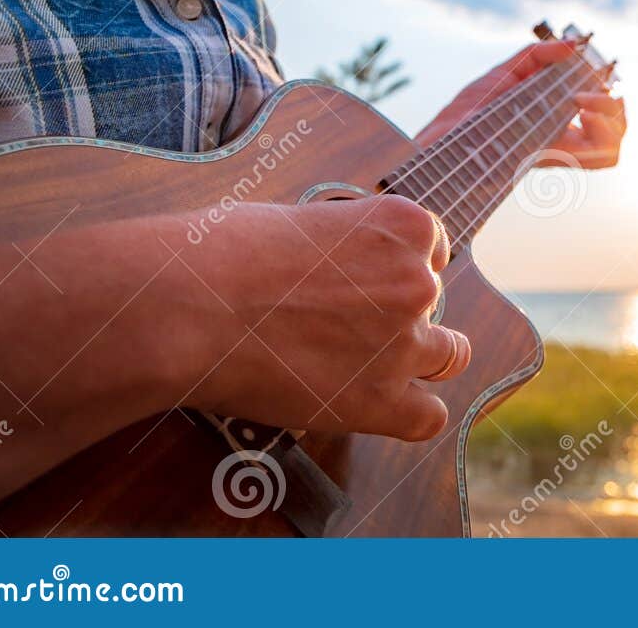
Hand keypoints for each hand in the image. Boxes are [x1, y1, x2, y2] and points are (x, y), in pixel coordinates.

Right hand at [185, 195, 469, 440]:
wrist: (189, 308)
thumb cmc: (225, 254)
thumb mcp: (299, 220)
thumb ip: (341, 243)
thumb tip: (339, 265)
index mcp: (403, 227)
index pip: (433, 250)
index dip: (402, 266)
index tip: (370, 280)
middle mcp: (417, 283)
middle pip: (435, 303)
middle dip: (402, 314)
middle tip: (353, 326)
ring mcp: (404, 344)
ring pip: (448, 357)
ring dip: (417, 361)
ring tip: (370, 366)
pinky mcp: (380, 400)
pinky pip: (428, 417)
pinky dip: (412, 414)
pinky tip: (382, 408)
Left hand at [416, 41, 626, 169]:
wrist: (442, 135)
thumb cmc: (470, 109)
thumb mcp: (508, 71)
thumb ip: (540, 54)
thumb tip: (575, 43)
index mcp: (556, 121)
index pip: (601, 116)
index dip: (608, 96)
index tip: (594, 74)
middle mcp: (563, 139)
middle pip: (615, 133)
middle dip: (615, 108)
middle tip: (589, 94)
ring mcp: (560, 151)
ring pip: (612, 149)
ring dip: (611, 118)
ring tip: (584, 101)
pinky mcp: (552, 158)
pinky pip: (599, 158)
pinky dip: (602, 132)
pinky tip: (580, 111)